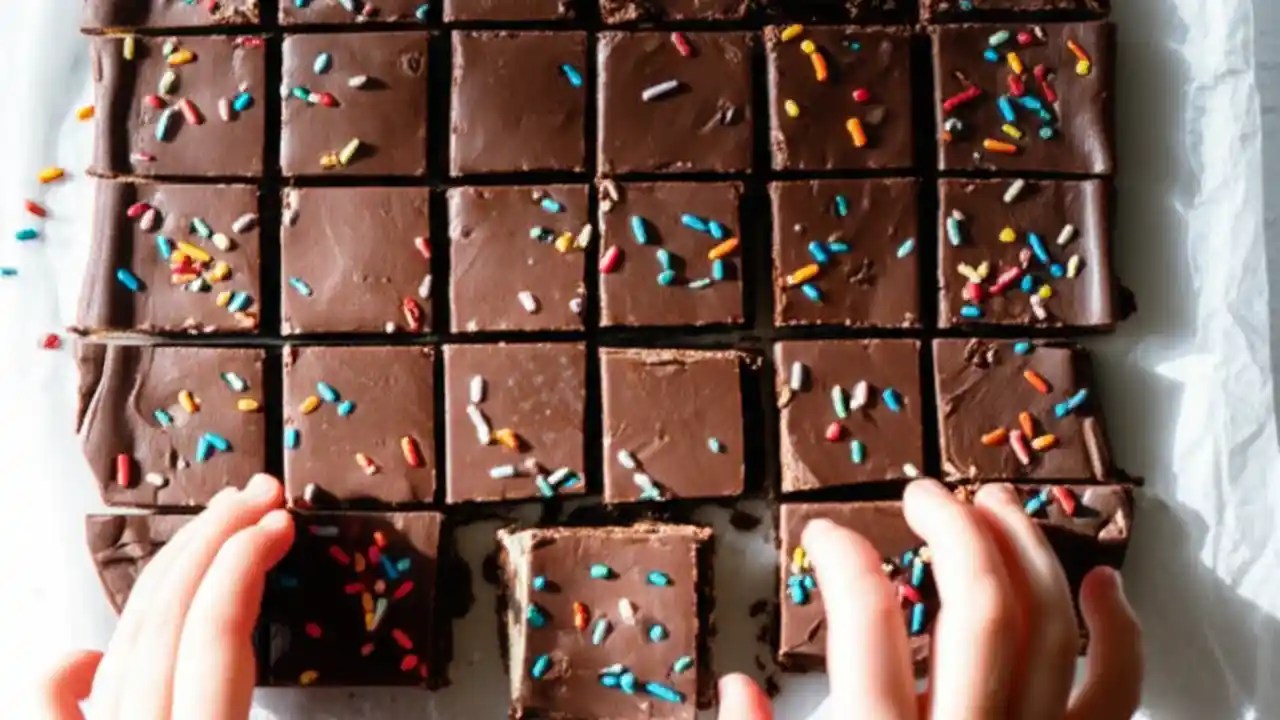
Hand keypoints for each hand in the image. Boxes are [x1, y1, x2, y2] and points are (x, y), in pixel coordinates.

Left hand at [32, 474, 293, 719]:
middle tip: (257, 499)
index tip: (278, 524)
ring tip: (209, 537)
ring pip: (122, 644)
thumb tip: (386, 683)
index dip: (246, 565)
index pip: (218, 631)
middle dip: (215, 542)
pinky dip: (65, 670)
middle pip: (169, 618)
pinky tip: (86, 652)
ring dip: (167, 580)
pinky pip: (50, 707)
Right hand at [718, 479, 1142, 719]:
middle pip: (980, 608)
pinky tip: (1104, 584)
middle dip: (952, 528)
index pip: (865, 622)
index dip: (842, 559)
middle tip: (922, 496)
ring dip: (1031, 552)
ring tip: (998, 505)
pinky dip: (1121, 632)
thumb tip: (736, 689)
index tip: (824, 537)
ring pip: (1056, 632)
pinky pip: (1118, 694)